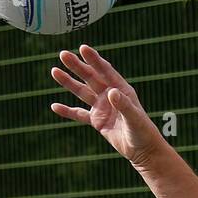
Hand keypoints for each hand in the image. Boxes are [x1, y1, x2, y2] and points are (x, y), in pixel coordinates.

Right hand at [50, 44, 163, 166]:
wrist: (142, 150)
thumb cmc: (143, 132)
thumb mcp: (134, 118)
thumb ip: (124, 105)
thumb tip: (111, 92)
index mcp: (122, 89)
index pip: (105, 71)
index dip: (94, 60)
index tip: (83, 48)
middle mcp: (110, 95)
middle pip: (90, 78)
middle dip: (77, 66)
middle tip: (63, 54)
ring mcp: (102, 107)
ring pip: (82, 92)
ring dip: (68, 82)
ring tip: (54, 71)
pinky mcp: (97, 120)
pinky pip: (79, 114)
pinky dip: (67, 111)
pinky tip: (54, 106)